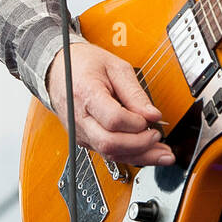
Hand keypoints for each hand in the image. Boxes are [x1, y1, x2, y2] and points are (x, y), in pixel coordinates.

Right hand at [46, 41, 174, 166]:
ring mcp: (80, 132)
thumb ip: (135, 93)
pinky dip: (129, 155)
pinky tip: (147, 153)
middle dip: (140, 144)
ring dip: (139, 157)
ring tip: (163, 154)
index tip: (151, 119)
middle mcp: (79, 118)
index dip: (136, 123)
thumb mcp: (116, 68)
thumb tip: (153, 115)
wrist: (58, 70)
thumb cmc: (85, 65)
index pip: (113, 119)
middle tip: (158, 136)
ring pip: (110, 154)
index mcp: (86, 94)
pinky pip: (108, 153)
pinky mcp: (84, 140)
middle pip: (110, 143)